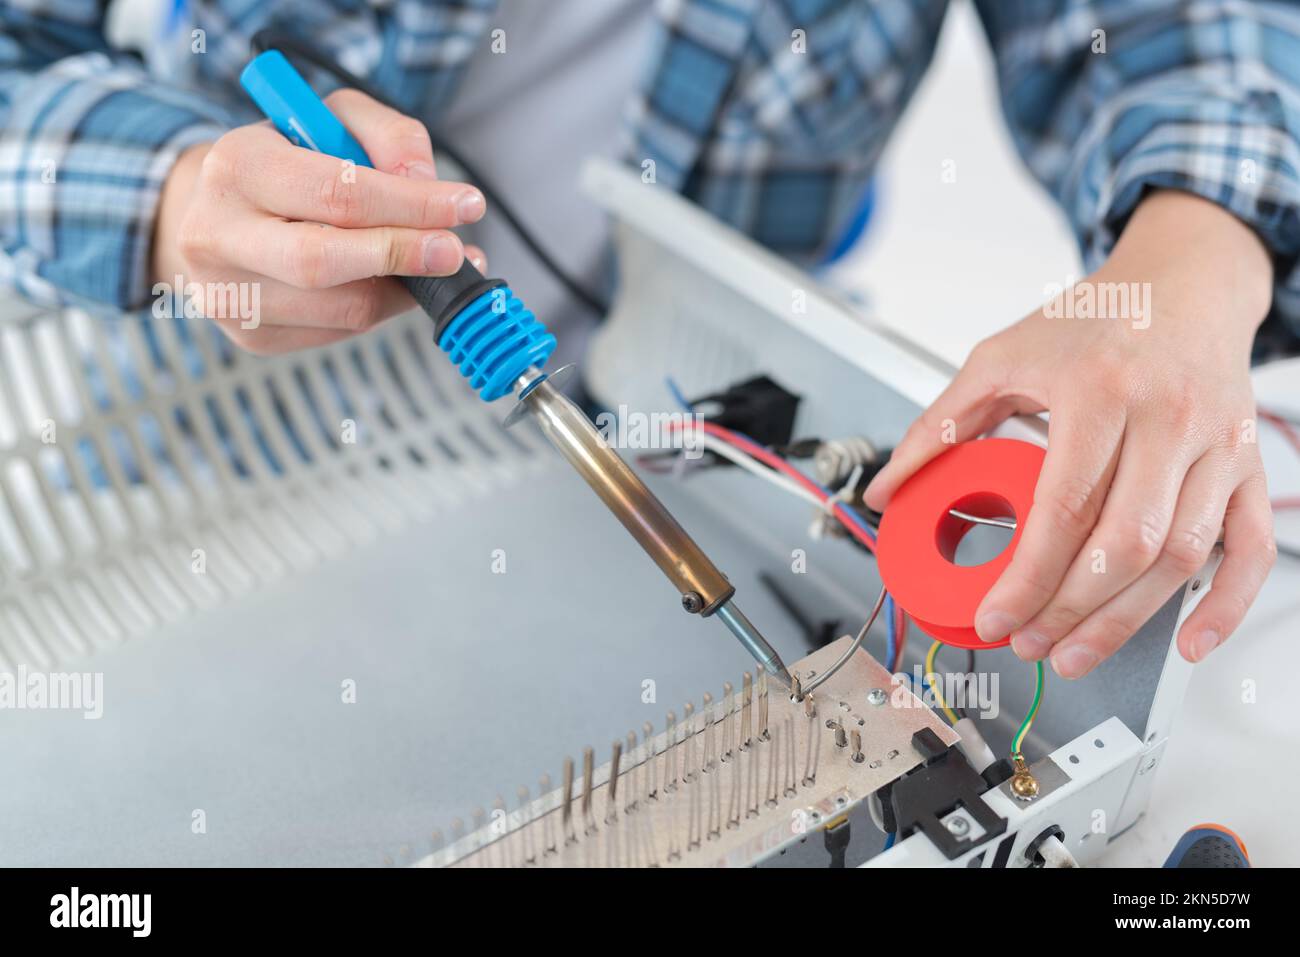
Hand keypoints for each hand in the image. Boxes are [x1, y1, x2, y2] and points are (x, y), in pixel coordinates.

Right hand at [150, 89, 487, 353]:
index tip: (465, 206)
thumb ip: (390, 137)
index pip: (336, 194)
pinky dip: (378, 309)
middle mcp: (216, 235)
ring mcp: (228, 296)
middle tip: (454, 251)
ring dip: (402, 289)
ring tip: (431, 265)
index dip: (410, 205)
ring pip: (343, 309)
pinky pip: (339, 332)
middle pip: (325, 262)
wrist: (212, 212)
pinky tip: (387, 284)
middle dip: (403, 256)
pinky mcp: (251, 337)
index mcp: (235, 167)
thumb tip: (428, 183)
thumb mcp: (332, 120)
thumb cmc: (285, 163)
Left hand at [864, 191, 1277, 676]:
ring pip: (1182, 556)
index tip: (995, 617)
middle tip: (1028, 643)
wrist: (1184, 285)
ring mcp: (1217, 446)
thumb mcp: (1001, 358)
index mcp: (1100, 390)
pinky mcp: (1247, 465)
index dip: (1027, 577)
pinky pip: (1250, 547)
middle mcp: (1168, 418)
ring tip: (1073, 652)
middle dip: (1070, 610)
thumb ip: (939, 424)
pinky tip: (1188, 642)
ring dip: (1125, 621)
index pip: (1063, 508)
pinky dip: (1225, 604)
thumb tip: (886, 488)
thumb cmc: (1092, 322)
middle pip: (1125, 544)